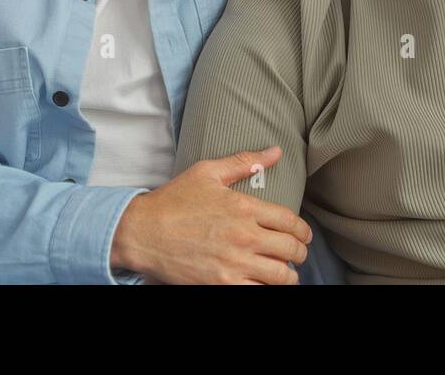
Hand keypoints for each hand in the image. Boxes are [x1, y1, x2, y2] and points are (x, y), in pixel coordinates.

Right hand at [110, 146, 311, 283]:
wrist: (142, 232)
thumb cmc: (173, 201)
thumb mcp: (207, 172)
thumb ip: (244, 162)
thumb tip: (274, 152)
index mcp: (244, 208)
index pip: (291, 222)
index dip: (302, 231)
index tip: (302, 236)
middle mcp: (244, 237)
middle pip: (291, 250)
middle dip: (299, 253)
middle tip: (296, 255)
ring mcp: (234, 263)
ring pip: (281, 276)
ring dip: (288, 275)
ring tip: (284, 273)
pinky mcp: (222, 284)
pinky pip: (259, 292)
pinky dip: (266, 289)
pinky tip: (263, 283)